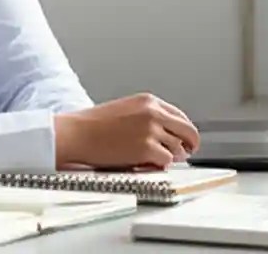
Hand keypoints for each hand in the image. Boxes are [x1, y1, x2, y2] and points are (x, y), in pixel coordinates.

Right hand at [53, 93, 199, 169]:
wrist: (77, 134)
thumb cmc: (94, 125)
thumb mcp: (126, 110)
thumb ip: (148, 118)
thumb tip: (168, 135)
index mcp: (149, 101)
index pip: (180, 116)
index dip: (185, 130)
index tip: (185, 139)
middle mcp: (154, 113)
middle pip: (188, 131)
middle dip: (190, 144)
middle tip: (187, 153)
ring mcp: (151, 130)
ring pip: (178, 148)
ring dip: (171, 157)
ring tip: (157, 159)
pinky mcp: (146, 148)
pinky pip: (166, 161)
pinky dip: (160, 165)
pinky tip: (148, 164)